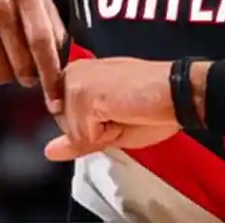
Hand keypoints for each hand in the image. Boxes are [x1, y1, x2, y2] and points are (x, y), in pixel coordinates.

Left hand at [43, 58, 182, 160]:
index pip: (64, 119)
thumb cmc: (151, 106)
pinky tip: (123, 114)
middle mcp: (73, 72)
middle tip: (122, 113)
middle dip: (92, 132)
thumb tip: (48, 152)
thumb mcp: (108, 130)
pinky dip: (105, 135)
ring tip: (124, 112)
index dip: (91, 127)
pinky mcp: (84, 94)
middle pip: (64, 126)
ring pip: (73, 133)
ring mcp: (76, 82)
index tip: (116, 110)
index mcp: (79, 74)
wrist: (176, 93)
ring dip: (100, 134)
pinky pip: (83, 135)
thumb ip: (76, 139)